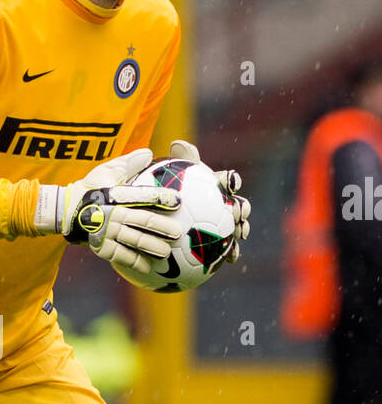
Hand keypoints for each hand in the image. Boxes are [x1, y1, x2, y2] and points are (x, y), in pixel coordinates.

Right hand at [34, 148, 182, 273]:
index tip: (178, 201)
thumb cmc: (91, 188)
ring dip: (152, 247)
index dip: (160, 198)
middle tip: (178, 233)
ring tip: (166, 253)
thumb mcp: (107, 171)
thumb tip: (149, 152)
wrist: (65, 211)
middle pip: (142, 220)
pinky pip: (122, 256)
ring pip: (134, 239)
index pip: (142, 195)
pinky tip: (149, 268)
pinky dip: (136, 262)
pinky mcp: (101, 247)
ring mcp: (107, 231)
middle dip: (161, 226)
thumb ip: (129, 163)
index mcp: (116, 195)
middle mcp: (113, 213)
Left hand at [169, 139, 250, 261]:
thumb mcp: (166, 178)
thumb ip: (175, 163)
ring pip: (237, 226)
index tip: (230, 183)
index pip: (225, 180)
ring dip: (242, 229)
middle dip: (242, 206)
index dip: (231, 180)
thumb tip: (178, 145)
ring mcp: (222, 226)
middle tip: (238, 211)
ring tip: (240, 234)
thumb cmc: (165, 196)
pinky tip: (230, 259)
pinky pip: (226, 250)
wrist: (161, 222)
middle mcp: (221, 205)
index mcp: (212, 187)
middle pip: (237, 203)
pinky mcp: (217, 245)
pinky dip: (231, 253)